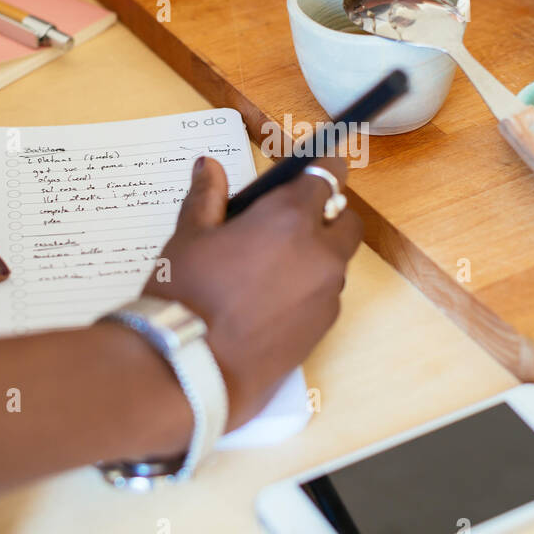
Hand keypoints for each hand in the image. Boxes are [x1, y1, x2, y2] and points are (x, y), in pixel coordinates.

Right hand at [143, 156, 361, 430]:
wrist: (190, 367)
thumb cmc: (187, 296)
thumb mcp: (190, 235)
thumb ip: (207, 195)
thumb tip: (208, 167)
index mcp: (291, 218)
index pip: (328, 175)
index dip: (321, 169)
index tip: (312, 169)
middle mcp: (320, 253)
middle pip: (346, 220)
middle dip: (326, 215)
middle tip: (286, 222)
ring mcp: (327, 293)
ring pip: (338, 260)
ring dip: (317, 254)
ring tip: (271, 265)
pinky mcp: (323, 327)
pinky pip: (327, 295)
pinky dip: (309, 288)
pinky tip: (271, 300)